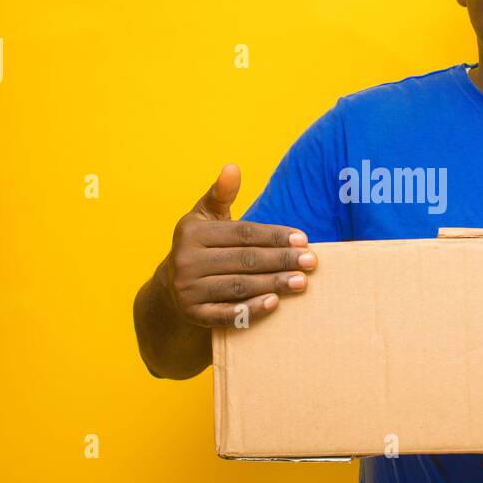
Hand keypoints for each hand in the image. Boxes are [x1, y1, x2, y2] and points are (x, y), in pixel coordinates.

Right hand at [162, 164, 316, 327]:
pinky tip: (274, 303)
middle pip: (244, 259)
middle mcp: (186, 260)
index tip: (303, 239)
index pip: (242, 233)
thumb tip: (233, 168)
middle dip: (281, 260)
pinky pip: (226, 314)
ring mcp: (187, 290)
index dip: (274, 235)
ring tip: (301, 282)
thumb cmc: (200, 246)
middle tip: (311, 262)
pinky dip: (251, 310)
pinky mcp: (192, 314)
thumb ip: (220, 194)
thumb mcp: (205, 217)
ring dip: (273, 284)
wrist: (172, 286)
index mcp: (192, 232)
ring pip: (239, 286)